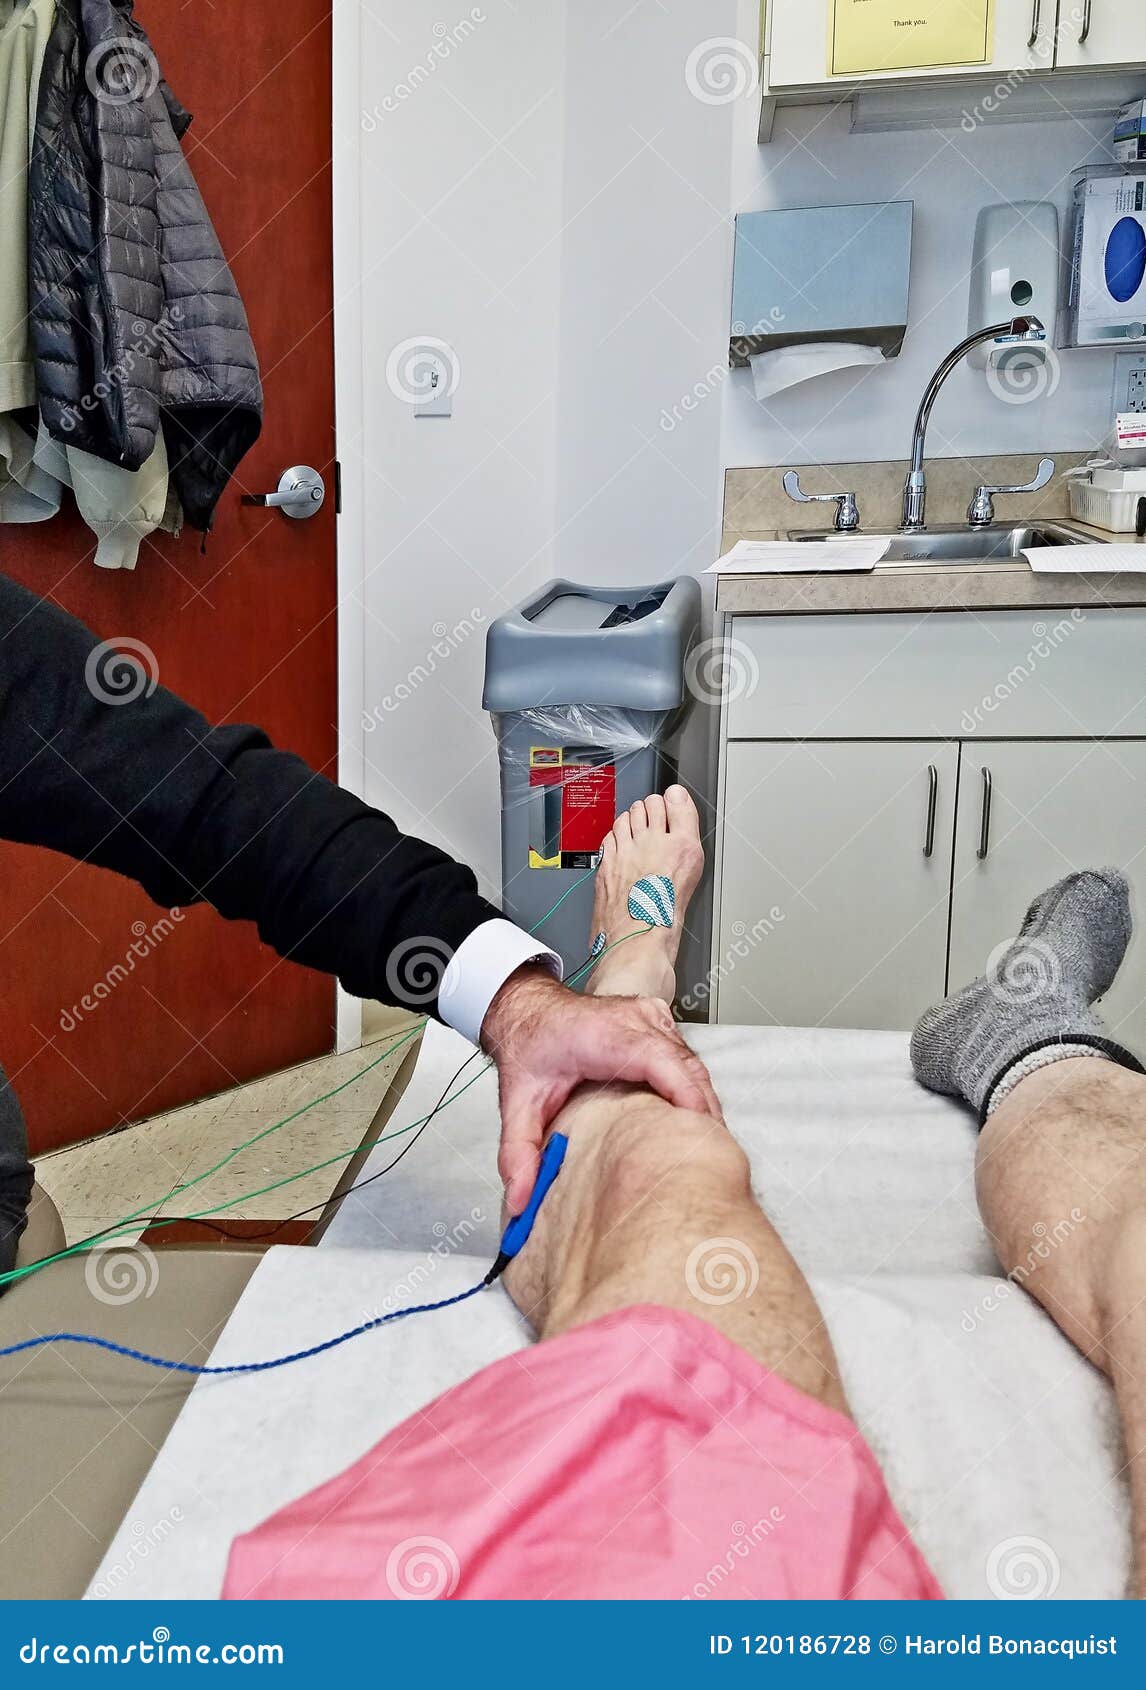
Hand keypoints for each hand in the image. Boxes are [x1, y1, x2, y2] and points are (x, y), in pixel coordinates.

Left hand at [479, 964, 720, 1212]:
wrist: (528, 1010)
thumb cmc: (529, 1047)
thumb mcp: (517, 1103)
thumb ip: (517, 1152)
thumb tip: (520, 1198)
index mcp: (604, 1035)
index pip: (660, 1061)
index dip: (686, 1095)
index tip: (701, 1132)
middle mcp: (634, 1020)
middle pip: (686, 1066)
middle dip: (703, 1111)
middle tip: (707, 1156)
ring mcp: (650, 1017)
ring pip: (691, 1062)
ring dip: (700, 1102)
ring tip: (702, 1143)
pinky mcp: (658, 1021)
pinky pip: (685, 1056)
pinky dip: (692, 1087)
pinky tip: (689, 1118)